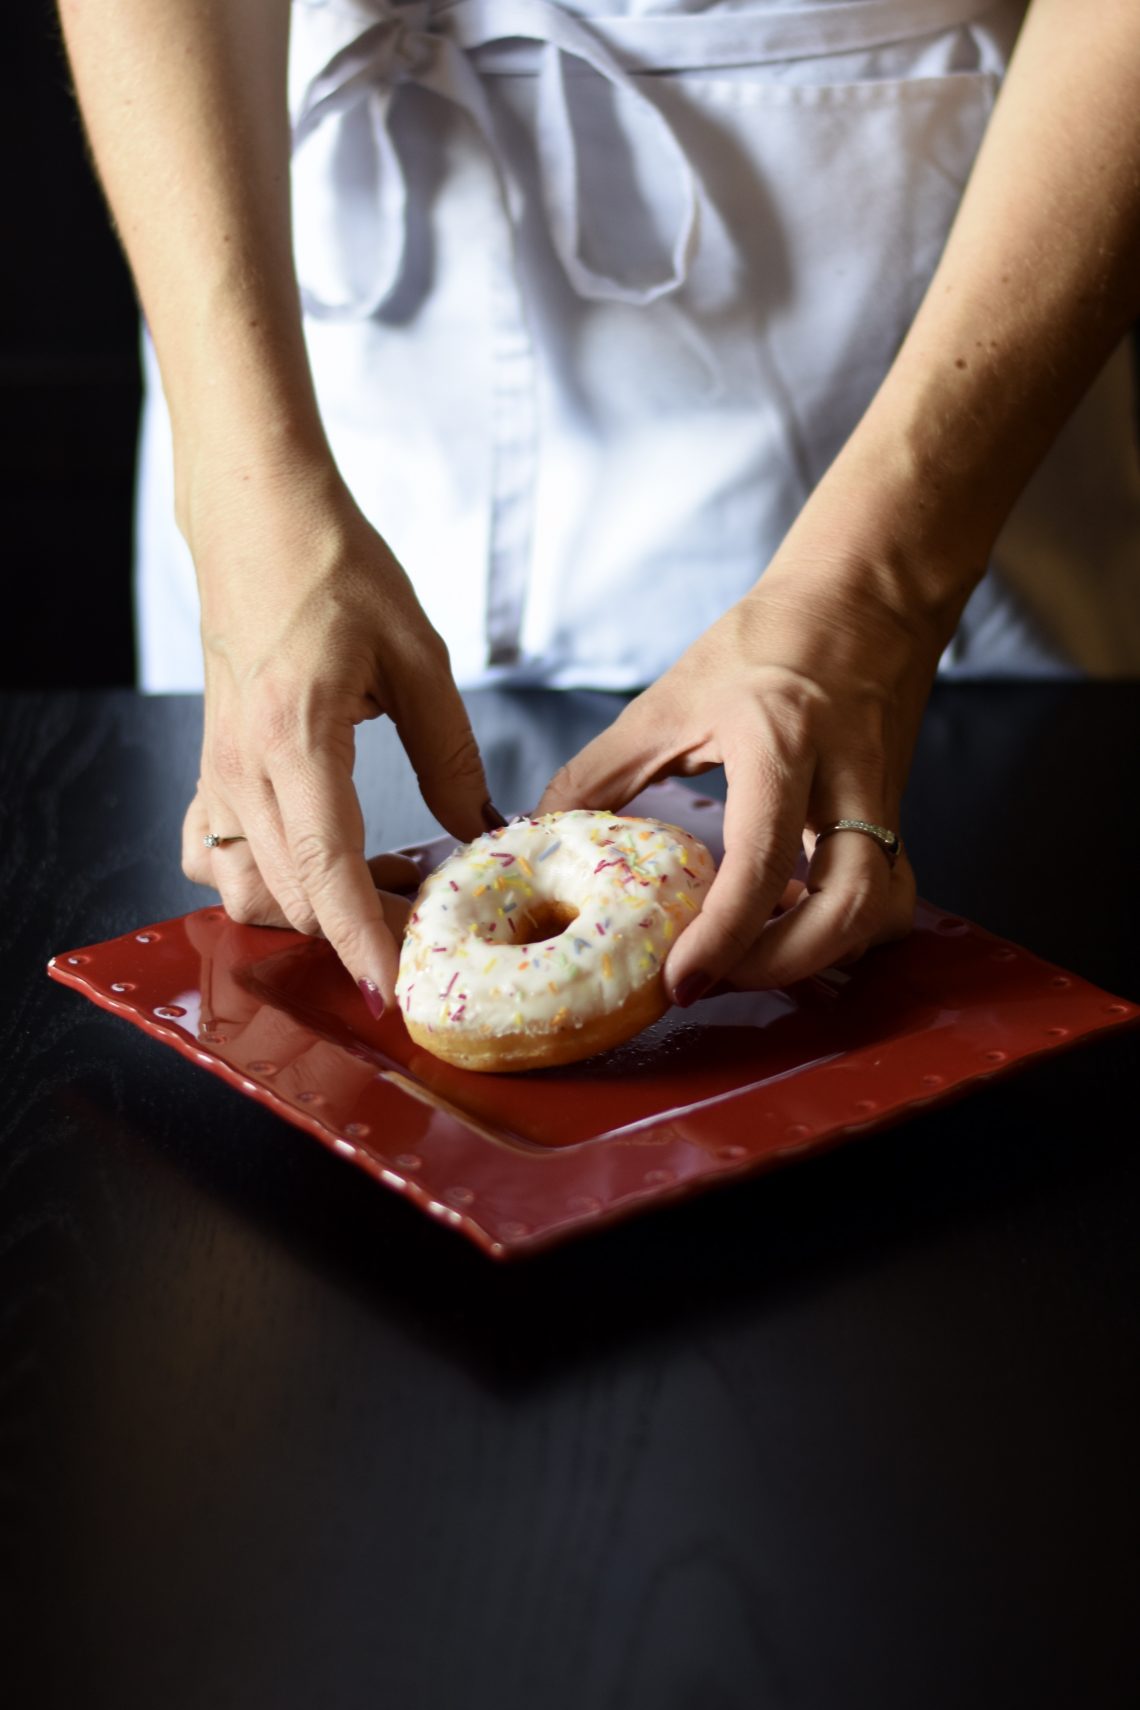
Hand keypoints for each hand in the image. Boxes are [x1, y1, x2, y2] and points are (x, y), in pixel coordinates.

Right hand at [179, 453, 497, 1014]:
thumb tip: (481, 828)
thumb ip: (450, 751)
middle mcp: (242, 767)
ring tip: (381, 886)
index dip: (364, 942)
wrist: (258, 518)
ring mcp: (217, 771)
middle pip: (290, 899)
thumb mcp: (419, 654)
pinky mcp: (212, 765)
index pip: (326, 874)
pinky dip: (258, 879)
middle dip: (358, 931)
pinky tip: (311, 860)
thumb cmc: (337, 569)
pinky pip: (213, 855)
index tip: (399, 991)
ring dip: (310, 910)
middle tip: (429, 919)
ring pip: (244, 890)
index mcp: (297, 739)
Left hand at [537, 521, 949, 1001]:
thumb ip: (601, 772)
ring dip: (821, 953)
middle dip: (786, 965)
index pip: (763, 859)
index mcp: (782, 741)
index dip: (723, 936)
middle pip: (856, 907)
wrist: (865, 594)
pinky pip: (882, 894)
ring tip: (748, 958)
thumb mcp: (670, 699)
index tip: (678, 982)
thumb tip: (538, 833)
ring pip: (884, 909)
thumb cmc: (768, 638)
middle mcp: (847, 778)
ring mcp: (881, 801)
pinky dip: (838, 929)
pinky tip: (785, 924)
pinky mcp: (892, 816)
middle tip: (715, 980)